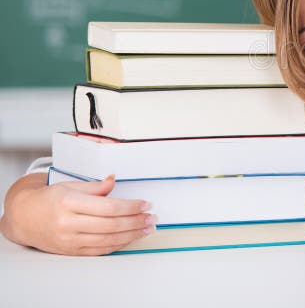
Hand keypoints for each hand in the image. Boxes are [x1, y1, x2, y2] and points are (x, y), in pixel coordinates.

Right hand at [6, 175, 154, 255]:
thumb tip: (114, 181)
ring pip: (108, 240)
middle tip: (152, 217)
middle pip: (111, 225)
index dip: (131, 207)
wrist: (25, 218)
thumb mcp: (70, 186)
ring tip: (147, 228)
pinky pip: (100, 250)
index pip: (108, 207)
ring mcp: (70, 240)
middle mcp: (69, 223)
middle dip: (136, 222)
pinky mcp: (72, 251)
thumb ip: (95, 187)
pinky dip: (118, 244)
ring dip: (132, 235)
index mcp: (69, 203)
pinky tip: (131, 238)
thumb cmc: (49, 199)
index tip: (146, 204)